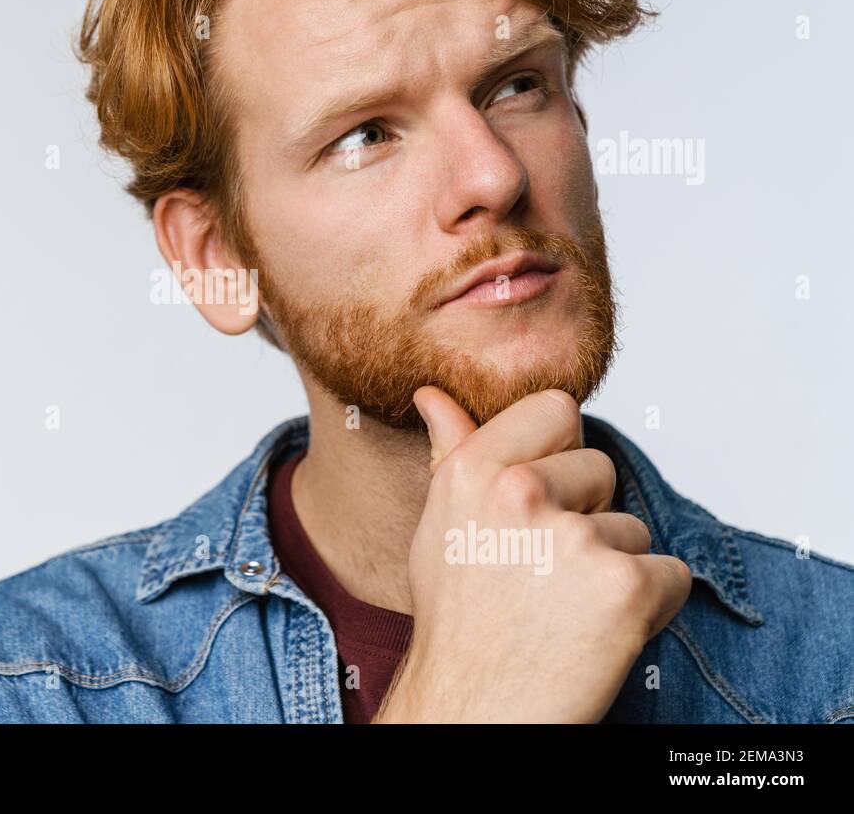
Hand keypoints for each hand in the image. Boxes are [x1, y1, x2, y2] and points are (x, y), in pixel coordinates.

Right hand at [373, 387, 691, 722]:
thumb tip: (433, 395)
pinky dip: (647, 608)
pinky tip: (595, 633)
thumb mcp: (440, 525)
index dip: (558, 452)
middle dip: (587, 517)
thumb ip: (452, 452)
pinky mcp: (625, 586)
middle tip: (541, 574)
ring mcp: (574, 538)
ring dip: (613, 570)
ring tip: (562, 610)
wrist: (473, 709)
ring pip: (632, 529)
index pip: (558, 409)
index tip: (539, 500)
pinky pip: (671, 575)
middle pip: (602, 468)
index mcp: (473, 469)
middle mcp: (520, 492)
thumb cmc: (459, 619)